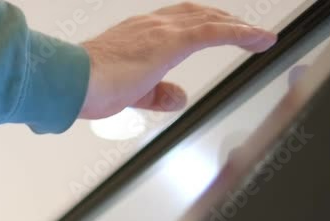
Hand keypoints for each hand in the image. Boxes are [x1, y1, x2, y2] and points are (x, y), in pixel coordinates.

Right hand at [79, 3, 276, 119]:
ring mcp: (161, 31)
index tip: (216, 29)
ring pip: (208, 19)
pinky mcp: (171, 42)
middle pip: (196, 14)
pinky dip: (241, 33)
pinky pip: (214, 32)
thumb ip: (157, 94)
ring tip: (258, 36)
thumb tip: (179, 97)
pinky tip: (259, 39)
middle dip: (222, 19)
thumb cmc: (86, 86)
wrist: (70, 80)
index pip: (176, 22)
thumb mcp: (131, 93)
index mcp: (136, 34)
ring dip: (236, 25)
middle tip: (244, 31)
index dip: (200, 23)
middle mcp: (150, 25)